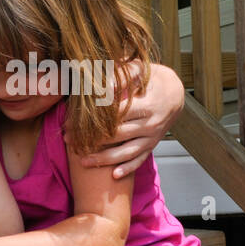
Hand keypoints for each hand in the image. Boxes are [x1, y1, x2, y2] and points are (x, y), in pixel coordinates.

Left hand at [67, 61, 183, 178]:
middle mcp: (150, 124)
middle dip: (92, 139)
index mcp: (147, 105)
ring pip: (127, 152)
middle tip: (69, 140)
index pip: (116, 115)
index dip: (94, 119)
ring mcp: (152, 137)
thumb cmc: (152, 79)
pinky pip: (140, 160)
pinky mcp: (152, 145)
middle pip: (117, 135)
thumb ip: (122, 74)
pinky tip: (113, 175)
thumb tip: (104, 85)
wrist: (175, 93)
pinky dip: (128, 168)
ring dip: (104, 159)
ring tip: (83, 161)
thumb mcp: (140, 70)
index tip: (73, 122)